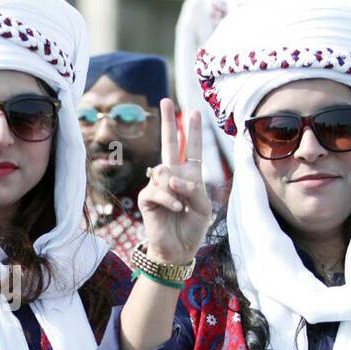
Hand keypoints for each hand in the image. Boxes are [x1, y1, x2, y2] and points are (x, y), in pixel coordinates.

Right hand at [137, 104, 211, 265]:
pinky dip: (170, 200)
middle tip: (165, 101)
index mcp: (189, 176)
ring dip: (176, 187)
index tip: (193, 112)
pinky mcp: (147, 198)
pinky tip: (175, 209)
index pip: (191, 149)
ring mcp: (158, 186)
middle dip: (169, 122)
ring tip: (181, 206)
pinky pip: (157, 189)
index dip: (192, 131)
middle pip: (169, 143)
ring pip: (164, 169)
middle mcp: (173, 177)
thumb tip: (172, 177)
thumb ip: (193, 188)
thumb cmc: (192, 228)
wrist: (178, 249)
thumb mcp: (203, 206)